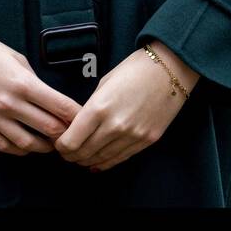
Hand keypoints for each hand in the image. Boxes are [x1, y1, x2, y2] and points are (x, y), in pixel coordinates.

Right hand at [0, 25, 81, 155]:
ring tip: (52, 142)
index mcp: (22, 83)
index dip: (76, 115)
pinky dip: (19, 149)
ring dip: (44, 146)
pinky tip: (27, 145)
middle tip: (73, 133)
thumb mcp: (17, 59)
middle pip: (48, 129)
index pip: (59, 107)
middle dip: (64, 133)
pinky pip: (4, 146)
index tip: (84, 117)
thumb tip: (48, 99)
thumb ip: (33, 81)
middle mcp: (8, 103)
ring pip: (27, 144)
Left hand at [53, 40, 199, 171]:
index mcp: (100, 107)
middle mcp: (115, 126)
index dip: (61, 146)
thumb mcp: (105, 83)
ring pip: (101, 160)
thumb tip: (80, 125)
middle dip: (71, 156)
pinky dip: (106, 163)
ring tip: (81, 158)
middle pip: (83, 154)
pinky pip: (120, 158)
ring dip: (87, 161)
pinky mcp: (147, 140)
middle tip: (67, 153)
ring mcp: (132, 135)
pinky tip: (98, 163)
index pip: (71, 141)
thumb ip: (91, 107)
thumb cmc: (136, 69)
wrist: (171, 68)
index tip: (59, 143)